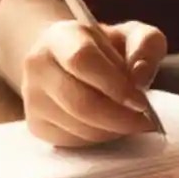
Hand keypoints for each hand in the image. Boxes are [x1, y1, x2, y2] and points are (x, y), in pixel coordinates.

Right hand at [22, 20, 166, 146]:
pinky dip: (99, 139)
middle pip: (80, 102)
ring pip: (79, 127)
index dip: (115, 85)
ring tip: (128, 120)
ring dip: (113, 130)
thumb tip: (139, 77)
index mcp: (59, 36)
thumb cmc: (103, 50)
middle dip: (119, 118)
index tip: (141, 101)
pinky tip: (108, 125)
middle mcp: (38, 66)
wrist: (66, 61)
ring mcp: (32, 98)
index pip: (82, 61)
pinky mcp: (36, 124)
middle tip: (144, 121)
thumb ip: (146, 45)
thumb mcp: (131, 35)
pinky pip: (73, 142)